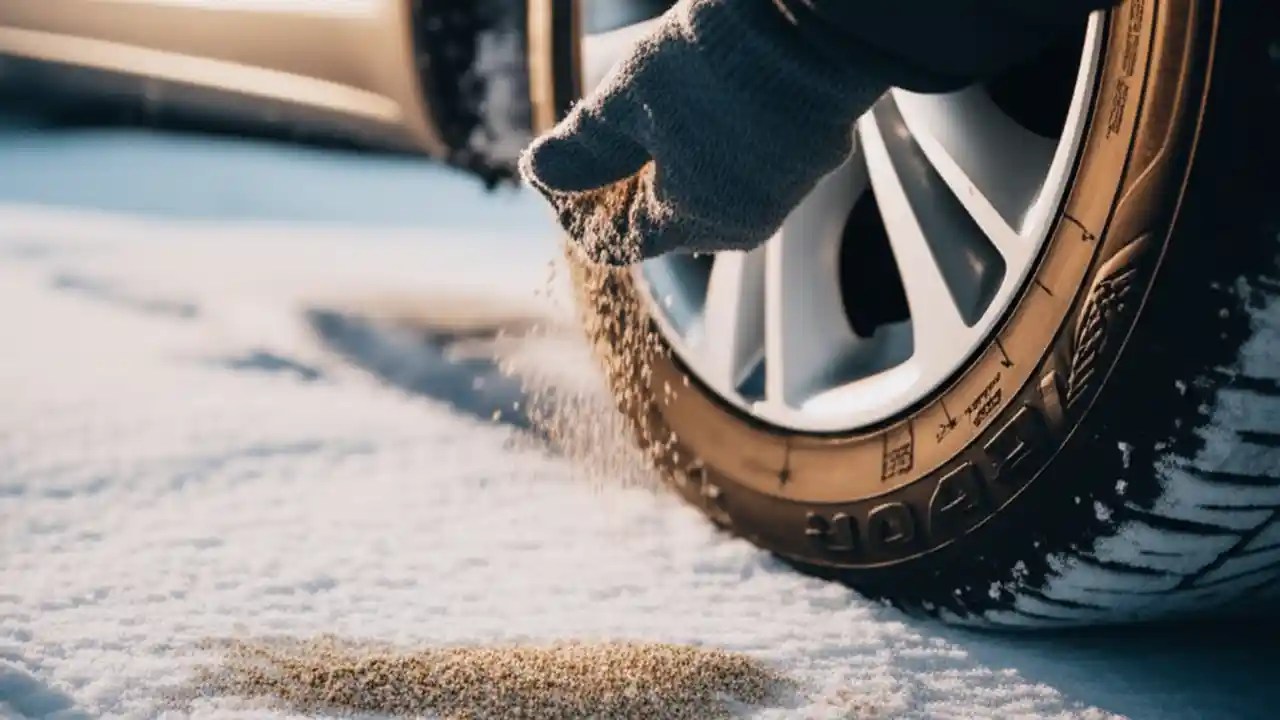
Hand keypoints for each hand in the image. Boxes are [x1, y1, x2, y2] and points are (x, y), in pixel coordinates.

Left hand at [519, 0, 886, 265]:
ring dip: (668, 161)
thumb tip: (539, 173)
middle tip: (599, 128)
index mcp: (692, 223)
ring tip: (652, 107)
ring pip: (703, 191)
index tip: (556, 167)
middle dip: (621, 182)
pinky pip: (743, 167)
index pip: (616, 244)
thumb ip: (581, 148)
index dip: (573, 210)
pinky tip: (702, 100)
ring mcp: (781, 193)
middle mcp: (743, 225)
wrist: (815, 24)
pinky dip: (711, 146)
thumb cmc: (718, 65)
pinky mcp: (809, 157)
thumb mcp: (626, 102)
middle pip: (661, 220)